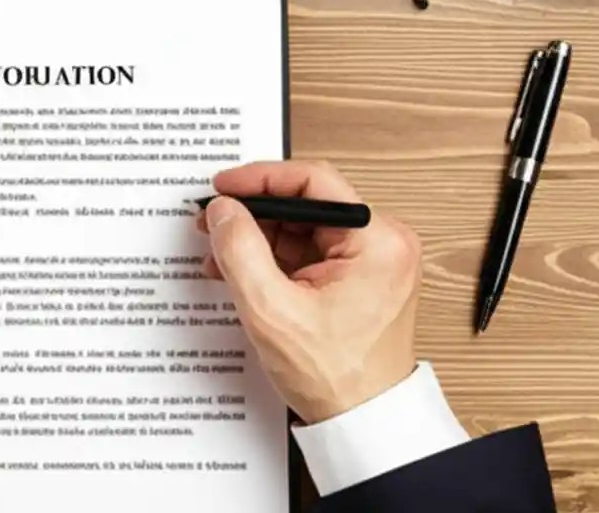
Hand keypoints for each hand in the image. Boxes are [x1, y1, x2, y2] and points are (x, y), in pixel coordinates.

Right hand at [199, 161, 420, 423]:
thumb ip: (240, 250)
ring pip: (304, 227)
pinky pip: (311, 251)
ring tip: (221, 254)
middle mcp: (384, 242)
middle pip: (306, 203)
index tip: (223, 187)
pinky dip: (275, 258)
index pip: (312, 181)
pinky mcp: (360, 277)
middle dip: (253, 213)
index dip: (259, 178)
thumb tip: (222, 210)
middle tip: (213, 221)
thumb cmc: (337, 376)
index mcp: (378, 240)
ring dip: (260, 237)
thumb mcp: (272, 309)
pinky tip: (244, 270)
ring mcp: (374, 260)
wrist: (364, 420)